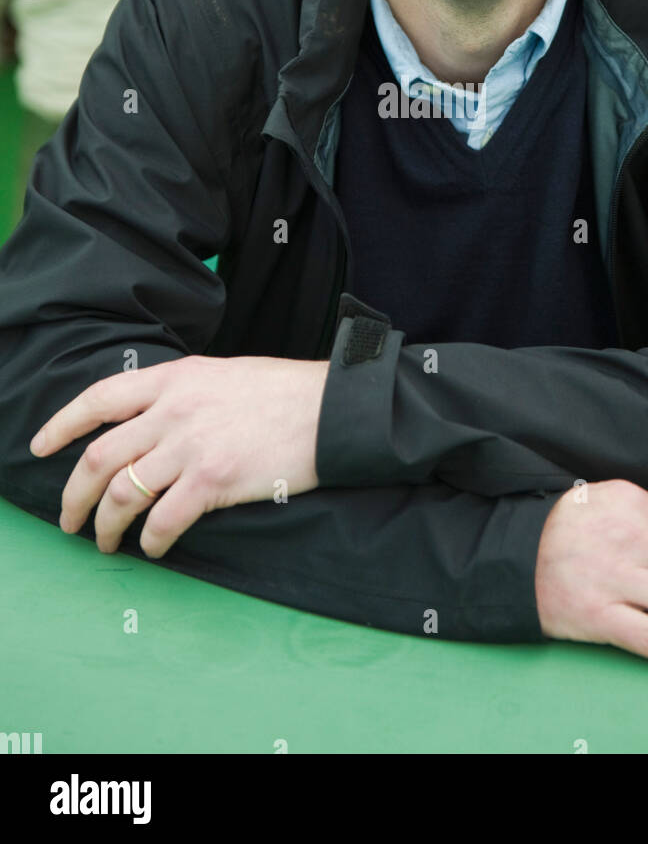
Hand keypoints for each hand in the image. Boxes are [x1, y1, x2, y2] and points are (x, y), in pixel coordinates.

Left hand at [29, 355, 328, 558]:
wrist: (332, 408)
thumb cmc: (285, 393)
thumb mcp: (223, 375)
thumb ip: (183, 394)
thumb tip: (154, 424)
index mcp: (175, 378)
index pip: (100, 398)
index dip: (62, 425)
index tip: (40, 447)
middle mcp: (174, 409)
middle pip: (99, 455)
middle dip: (74, 494)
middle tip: (68, 519)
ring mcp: (192, 445)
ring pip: (123, 492)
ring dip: (106, 525)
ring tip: (107, 543)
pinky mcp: (214, 480)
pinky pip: (163, 520)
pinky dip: (149, 541)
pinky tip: (152, 548)